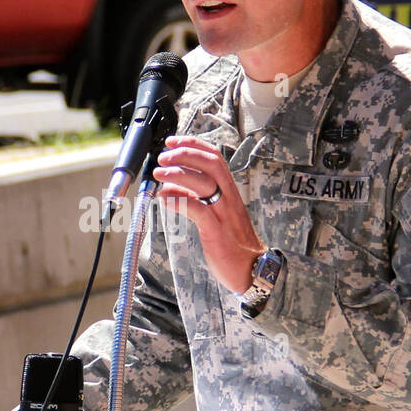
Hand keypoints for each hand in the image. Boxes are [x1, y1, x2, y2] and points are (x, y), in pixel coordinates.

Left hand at [151, 135, 264, 293]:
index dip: (193, 145)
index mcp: (230, 191)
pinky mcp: (216, 232)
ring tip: (159, 174)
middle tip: (163, 156)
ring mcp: (224, 214)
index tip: (173, 141)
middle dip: (185, 154)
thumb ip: (197, 197)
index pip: (215, 157)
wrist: (251, 269)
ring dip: (178, 174)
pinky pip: (198, 211)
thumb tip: (172, 184)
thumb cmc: (231, 242)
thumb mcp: (216, 213)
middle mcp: (229, 198)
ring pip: (204, 183)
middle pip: (211, 164)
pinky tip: (165, 199)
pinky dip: (179, 201)